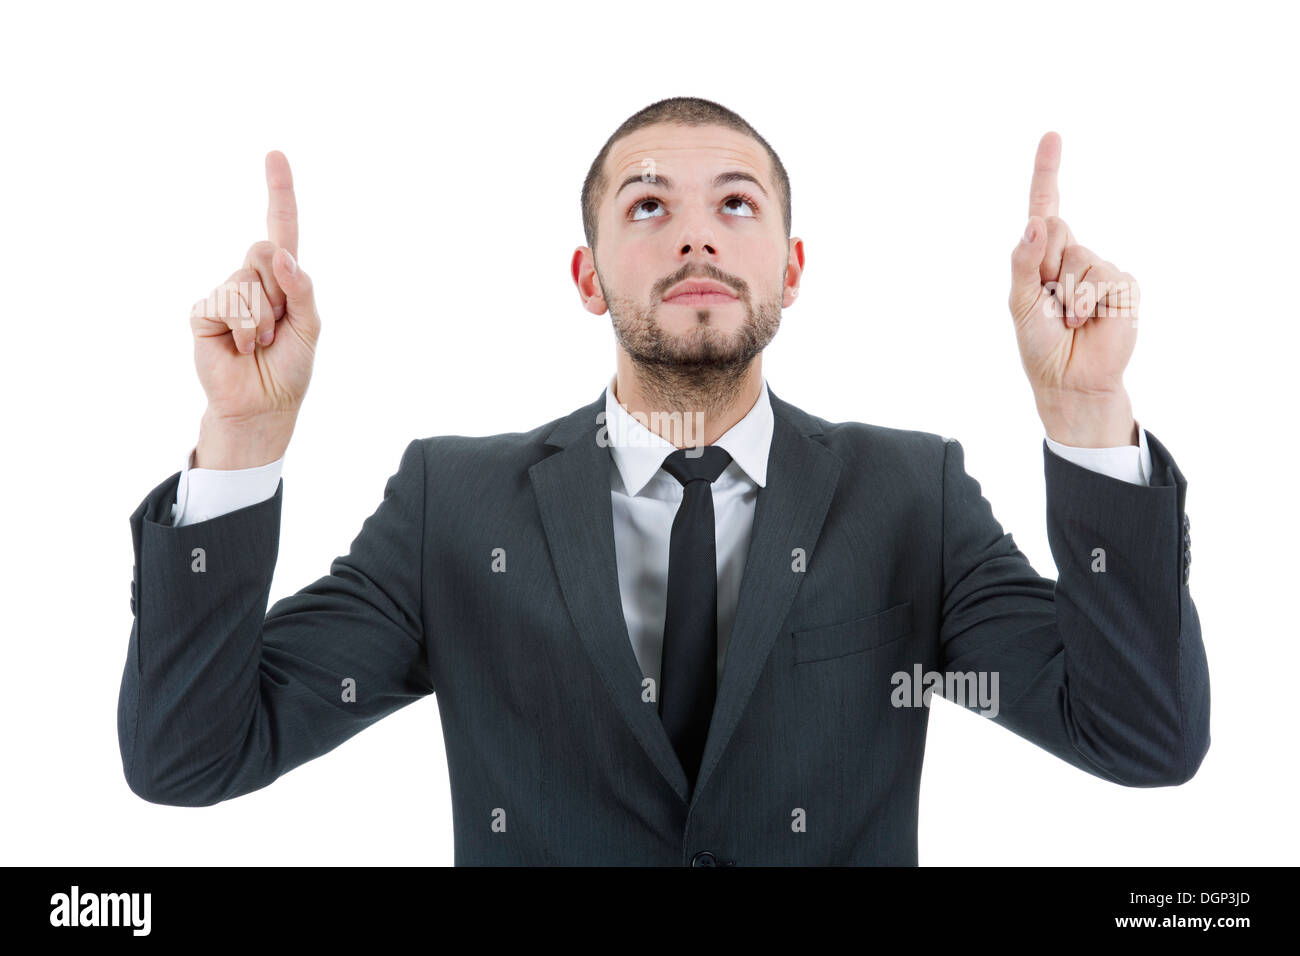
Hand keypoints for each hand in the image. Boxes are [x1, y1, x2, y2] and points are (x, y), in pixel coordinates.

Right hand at [190, 151, 320, 439]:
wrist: (262, 405)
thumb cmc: (289, 367)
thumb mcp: (310, 326)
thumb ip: (301, 288)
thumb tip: (280, 253)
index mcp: (283, 278)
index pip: (281, 227)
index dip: (279, 192)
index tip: (275, 154)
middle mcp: (253, 278)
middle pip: (266, 249)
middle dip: (280, 289)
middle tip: (279, 326)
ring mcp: (227, 293)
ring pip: (249, 279)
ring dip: (265, 318)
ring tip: (262, 343)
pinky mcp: (205, 311)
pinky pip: (228, 302)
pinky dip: (245, 329)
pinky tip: (242, 348)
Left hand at [1008, 132, 1139, 445]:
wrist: (1071, 379)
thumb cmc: (1040, 344)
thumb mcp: (1019, 303)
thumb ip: (1024, 262)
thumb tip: (1037, 222)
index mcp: (1043, 257)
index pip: (1046, 208)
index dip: (1048, 172)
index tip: (1052, 135)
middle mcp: (1072, 256)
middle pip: (1057, 229)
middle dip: (1046, 265)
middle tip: (1048, 301)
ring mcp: (1099, 269)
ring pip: (1081, 257)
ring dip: (1069, 294)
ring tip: (1069, 318)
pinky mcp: (1123, 285)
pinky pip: (1108, 277)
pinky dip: (1092, 303)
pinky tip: (1091, 321)